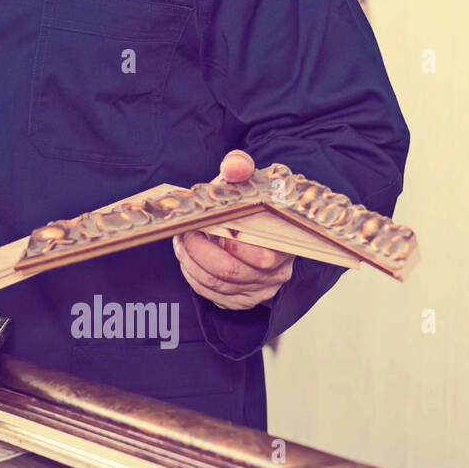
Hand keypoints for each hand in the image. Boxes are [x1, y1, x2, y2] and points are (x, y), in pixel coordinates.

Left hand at [172, 149, 293, 309]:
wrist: (249, 222)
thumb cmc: (248, 203)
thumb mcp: (247, 182)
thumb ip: (241, 168)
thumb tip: (234, 166)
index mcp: (285, 245)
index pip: (261, 257)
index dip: (229, 243)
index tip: (206, 225)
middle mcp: (277, 274)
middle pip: (230, 272)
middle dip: (198, 251)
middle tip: (185, 233)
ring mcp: (259, 291)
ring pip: (216, 285)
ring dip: (190, 262)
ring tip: (183, 241)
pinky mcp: (241, 300)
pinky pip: (211, 295)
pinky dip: (192, 276)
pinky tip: (188, 257)